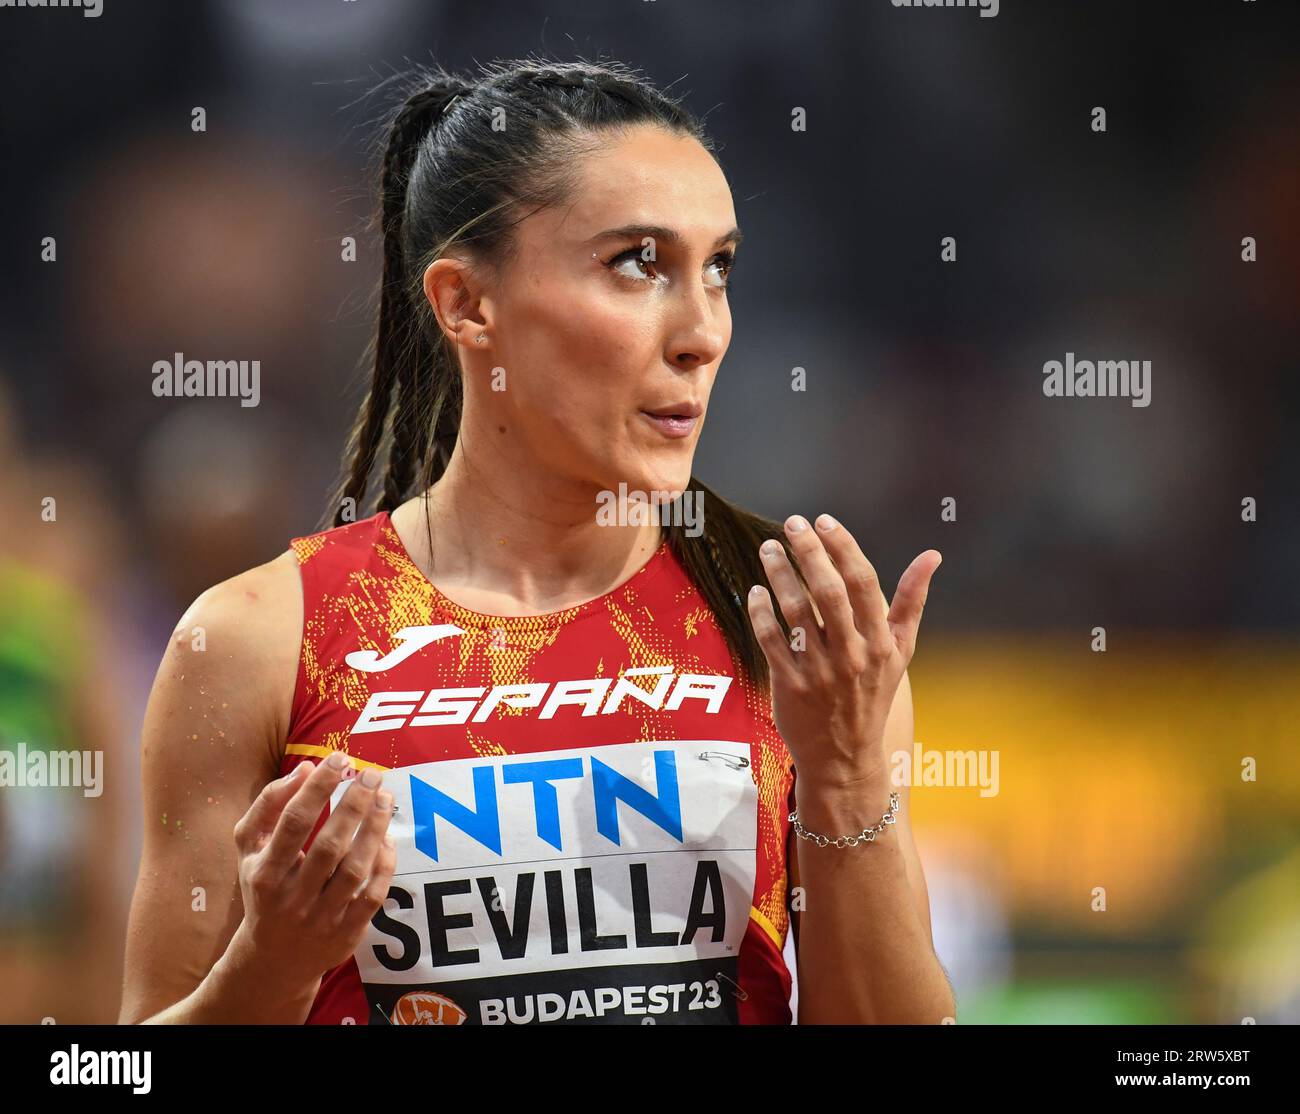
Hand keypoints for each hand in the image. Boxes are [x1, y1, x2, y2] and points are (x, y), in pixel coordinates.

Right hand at [230, 755, 396, 991]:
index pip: (294, 822)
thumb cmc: (263, 888)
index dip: (318, 787)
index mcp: (264, 873)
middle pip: (329, 845)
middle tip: (371, 774)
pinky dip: (384, 864)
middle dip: (353, 804)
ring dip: (374, 829)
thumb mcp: (250, 849)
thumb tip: (304, 769)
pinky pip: (372, 895)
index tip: (339, 759)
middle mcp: (292, 898)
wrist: (273, 958)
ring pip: (355, 869)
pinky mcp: (346, 933)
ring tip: (384, 796)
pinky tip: (387, 836)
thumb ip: (268, 806)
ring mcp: (321, 918)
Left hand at [745, 514, 940, 789]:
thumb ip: (912, 600)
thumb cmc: (873, 694)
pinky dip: (762, 613)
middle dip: (808, 552)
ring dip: (779, 575)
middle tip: (792, 524)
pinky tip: (755, 591)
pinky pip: (771, 641)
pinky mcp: (790, 686)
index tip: (823, 520)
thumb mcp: (902, 651)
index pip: (863, 583)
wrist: (845, 755)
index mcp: (881, 641)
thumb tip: (932, 555)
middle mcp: (852, 654)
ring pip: (796, 613)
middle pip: (828, 592)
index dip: (843, 547)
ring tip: (768, 549)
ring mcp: (820, 672)